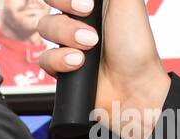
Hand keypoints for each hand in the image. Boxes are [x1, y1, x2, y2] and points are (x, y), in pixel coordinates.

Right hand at [39, 0, 170, 138]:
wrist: (132, 89)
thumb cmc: (136, 47)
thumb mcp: (128, 1)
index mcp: (95, 1)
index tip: (85, 1)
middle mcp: (79, 18)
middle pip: (50, 1)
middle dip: (67, 7)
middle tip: (88, 14)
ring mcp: (68, 43)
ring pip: (45, 27)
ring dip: (66, 35)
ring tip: (88, 47)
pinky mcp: (61, 68)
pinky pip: (44, 58)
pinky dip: (60, 60)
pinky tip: (77, 64)